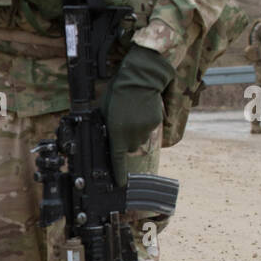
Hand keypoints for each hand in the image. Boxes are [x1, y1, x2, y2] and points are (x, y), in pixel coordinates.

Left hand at [101, 44, 173, 185]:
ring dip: (136, 133)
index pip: (117, 158)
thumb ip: (106, 127)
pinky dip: (145, 124)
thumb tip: (106, 137)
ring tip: (132, 114)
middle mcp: (132, 134)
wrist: (141, 78)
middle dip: (126, 142)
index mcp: (117, 132)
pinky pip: (149, 129)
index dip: (119, 172)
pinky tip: (141, 110)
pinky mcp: (155, 122)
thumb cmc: (118, 92)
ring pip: (140, 139)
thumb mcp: (105, 110)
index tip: (121, 182)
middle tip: (123, 125)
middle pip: (130, 148)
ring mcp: (145, 129)